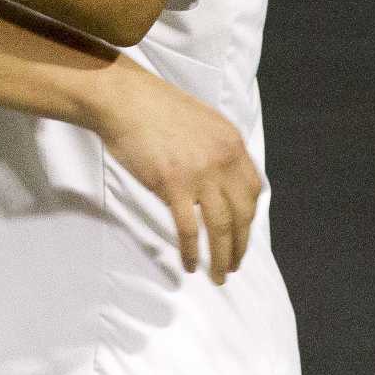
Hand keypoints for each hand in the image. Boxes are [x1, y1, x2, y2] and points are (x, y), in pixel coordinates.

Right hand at [95, 64, 262, 283]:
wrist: (122, 99)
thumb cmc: (152, 107)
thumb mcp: (200, 121)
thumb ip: (214, 149)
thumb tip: (216, 179)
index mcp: (231, 143)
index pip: (252, 189)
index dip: (248, 216)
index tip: (241, 232)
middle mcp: (223, 160)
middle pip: (242, 213)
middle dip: (240, 245)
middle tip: (234, 265)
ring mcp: (199, 173)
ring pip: (221, 227)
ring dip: (222, 257)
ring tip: (219, 275)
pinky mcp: (173, 185)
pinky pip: (189, 228)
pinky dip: (192, 251)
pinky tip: (190, 264)